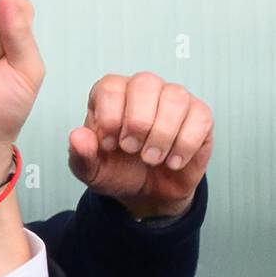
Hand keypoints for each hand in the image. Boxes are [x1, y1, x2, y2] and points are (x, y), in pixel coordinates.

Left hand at [67, 73, 212, 218]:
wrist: (147, 194)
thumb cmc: (117, 172)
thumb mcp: (92, 171)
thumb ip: (81, 155)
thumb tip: (77, 136)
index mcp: (111, 96)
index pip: (110, 87)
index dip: (110, 117)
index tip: (110, 145)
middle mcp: (143, 90)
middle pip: (145, 83)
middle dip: (138, 122)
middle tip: (132, 150)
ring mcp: (173, 99)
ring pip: (175, 97)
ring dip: (161, 135)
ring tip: (151, 159)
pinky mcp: (199, 115)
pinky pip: (199, 118)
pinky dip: (184, 145)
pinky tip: (172, 162)